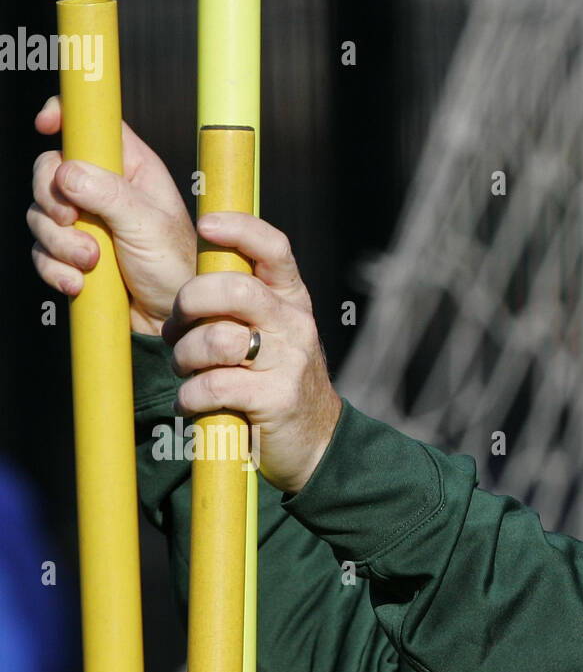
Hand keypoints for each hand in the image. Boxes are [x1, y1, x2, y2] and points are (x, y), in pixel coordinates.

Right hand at [28, 95, 196, 335]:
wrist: (174, 320)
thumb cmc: (177, 268)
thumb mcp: (149, 226)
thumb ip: (109, 195)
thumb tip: (65, 173)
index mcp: (131, 168)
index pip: (92, 124)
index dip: (65, 116)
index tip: (46, 126)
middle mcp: (105, 190)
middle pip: (50, 170)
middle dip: (51, 198)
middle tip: (70, 221)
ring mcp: (88, 223)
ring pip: (41, 214)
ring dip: (57, 242)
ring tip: (90, 263)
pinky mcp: (75, 255)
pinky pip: (43, 252)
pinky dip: (54, 268)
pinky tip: (78, 283)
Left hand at [163, 212, 341, 495]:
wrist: (317, 444)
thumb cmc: (277, 382)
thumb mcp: (272, 333)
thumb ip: (241, 303)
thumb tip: (189, 275)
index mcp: (292, 300)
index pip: (273, 248)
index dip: (239, 229)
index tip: (206, 227)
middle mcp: (295, 324)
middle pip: (233, 289)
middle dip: (189, 304)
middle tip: (177, 328)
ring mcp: (289, 361)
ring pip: (217, 340)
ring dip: (185, 358)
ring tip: (186, 372)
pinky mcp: (276, 399)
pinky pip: (213, 386)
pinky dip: (189, 398)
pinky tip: (191, 404)